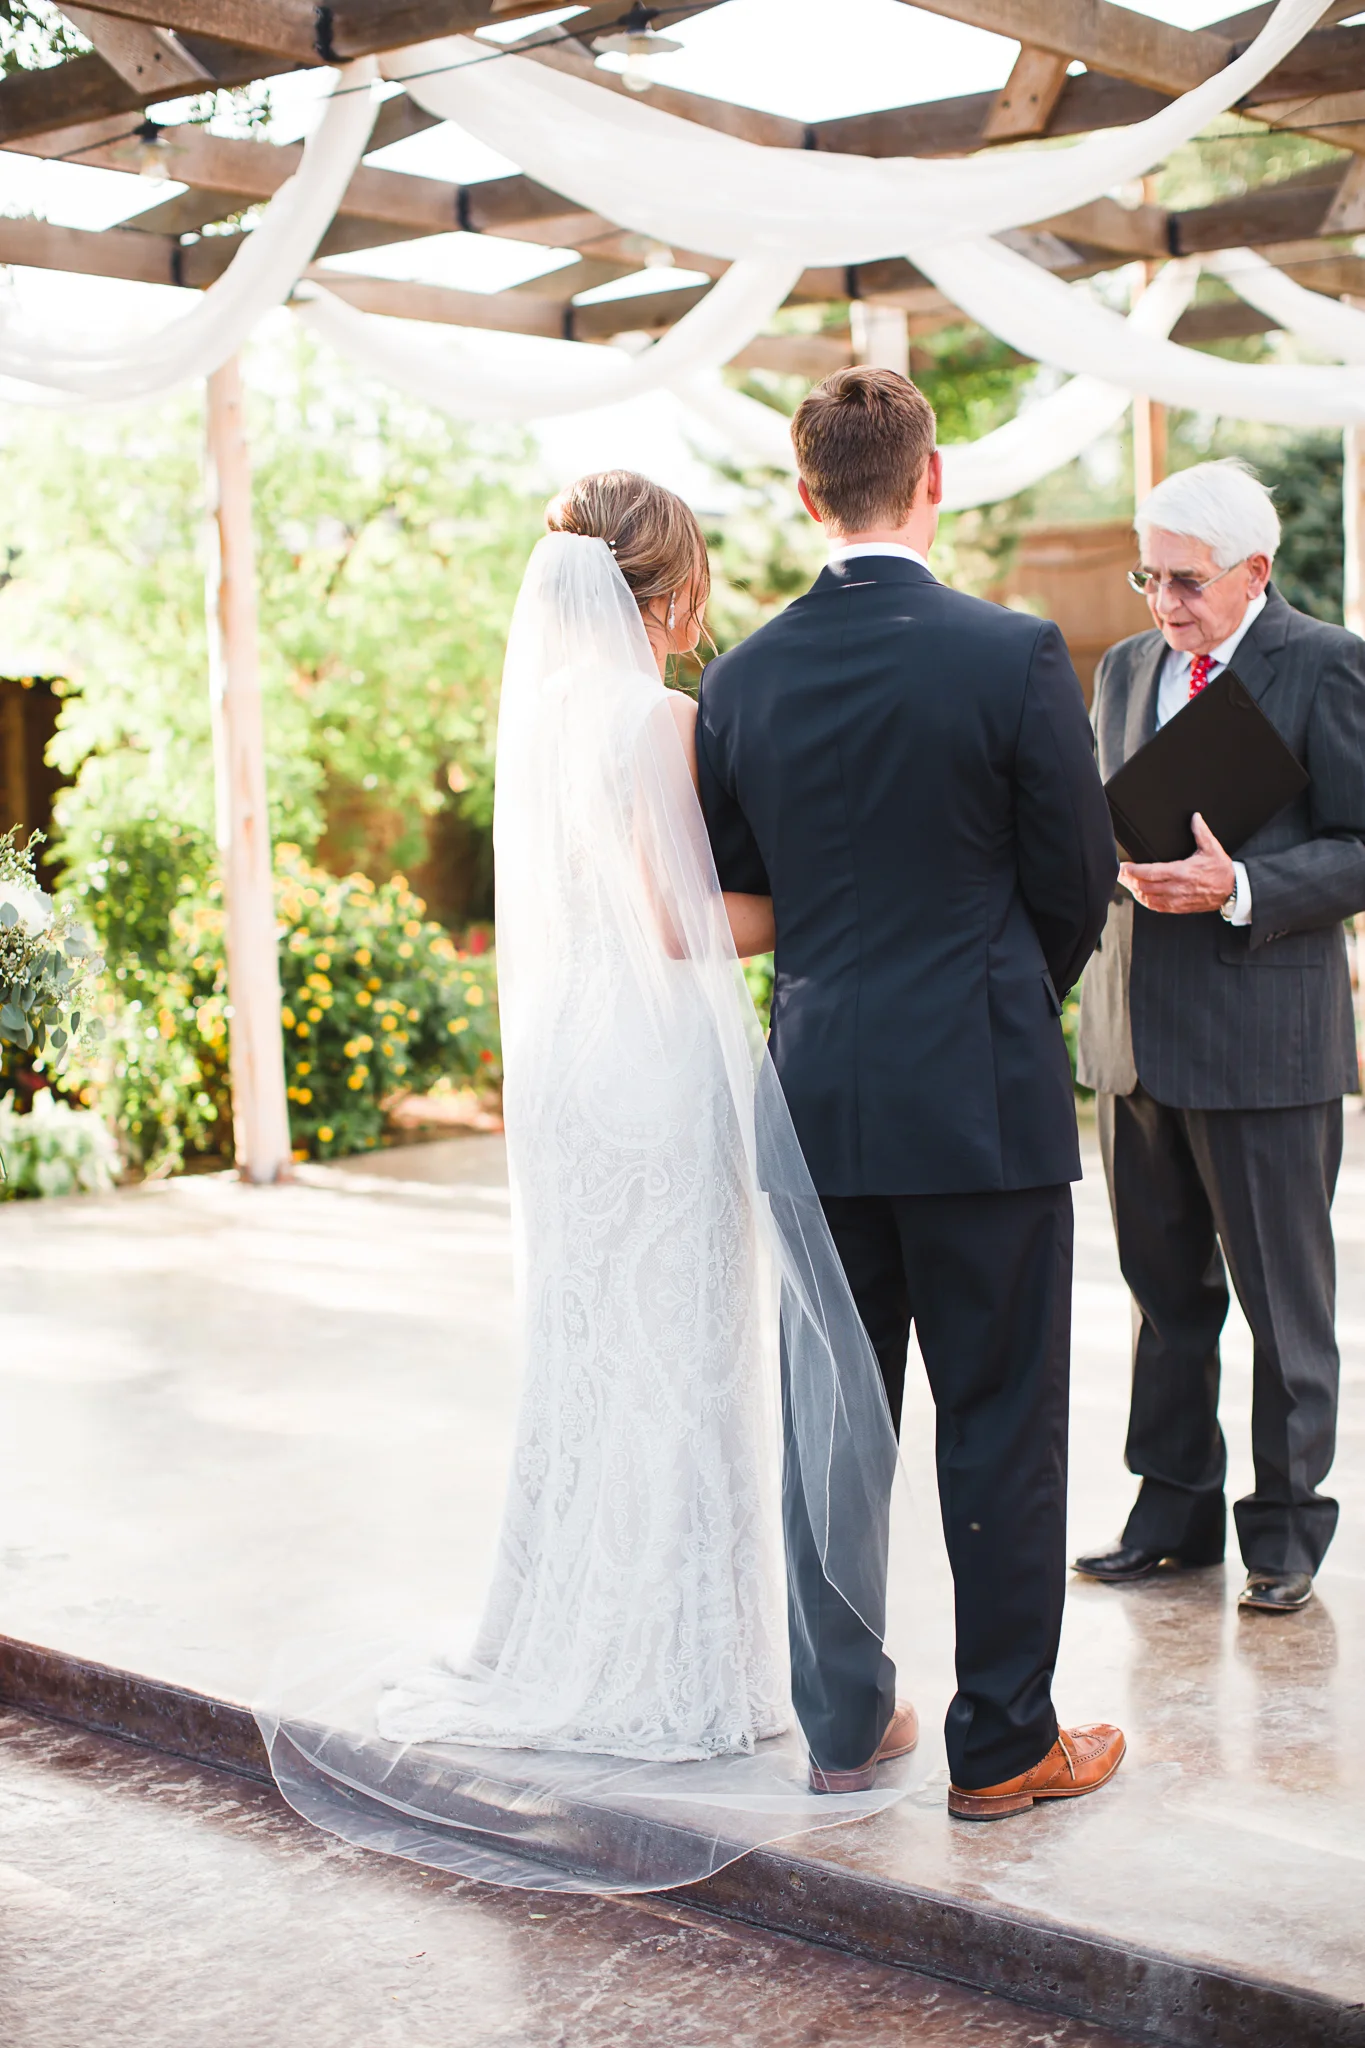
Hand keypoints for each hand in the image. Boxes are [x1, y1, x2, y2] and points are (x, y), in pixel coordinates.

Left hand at [1119, 813, 1234, 915]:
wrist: (1231, 890)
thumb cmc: (1221, 870)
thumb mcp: (1212, 848)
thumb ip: (1201, 832)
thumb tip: (1195, 817)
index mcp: (1182, 872)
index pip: (1150, 872)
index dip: (1133, 870)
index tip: (1123, 866)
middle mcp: (1177, 888)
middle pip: (1144, 886)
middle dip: (1128, 880)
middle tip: (1119, 873)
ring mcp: (1176, 900)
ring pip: (1147, 898)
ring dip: (1134, 890)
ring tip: (1126, 881)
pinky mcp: (1178, 908)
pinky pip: (1155, 907)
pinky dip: (1144, 901)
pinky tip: (1139, 894)